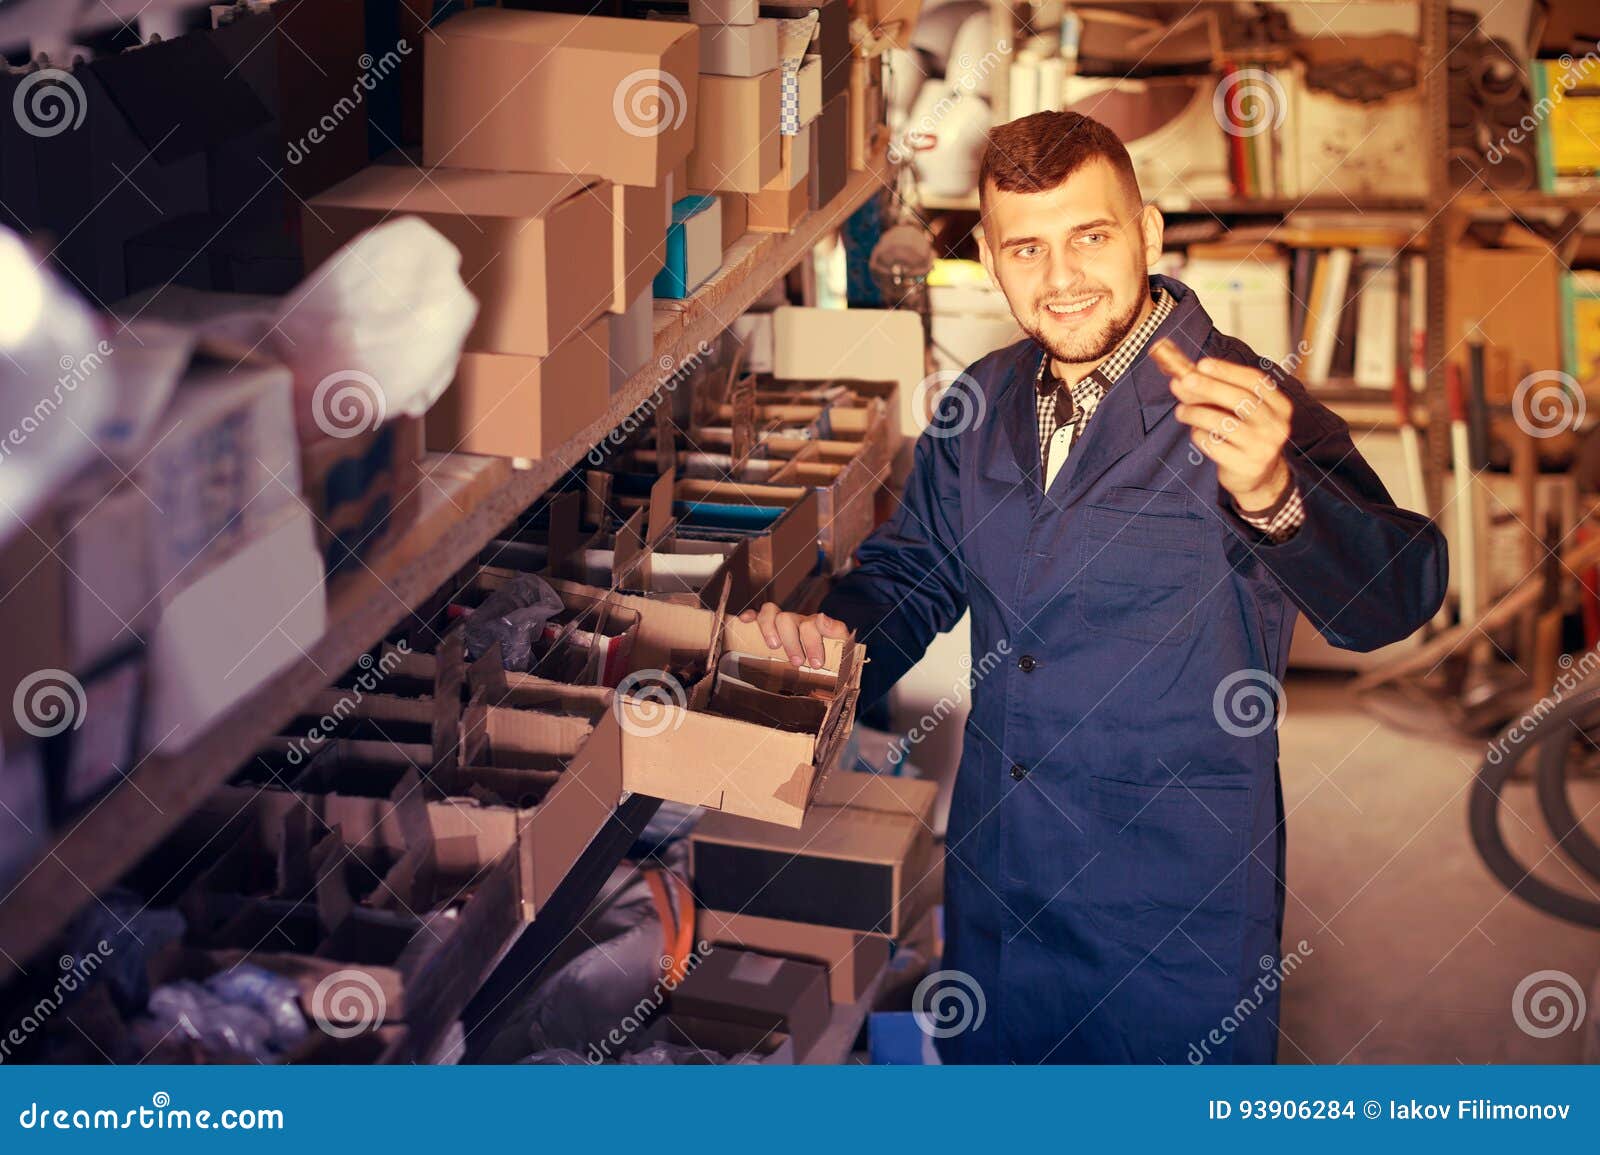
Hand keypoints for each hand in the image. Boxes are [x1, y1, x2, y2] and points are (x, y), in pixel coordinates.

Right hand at [737, 603, 850, 667]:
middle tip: (797, 662)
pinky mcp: (765, 627)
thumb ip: (836, 631)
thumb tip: (821, 617)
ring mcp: (779, 621)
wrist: (821, 659)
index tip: (815, 663)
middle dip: (791, 641)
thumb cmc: (827, 654)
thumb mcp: (840, 644)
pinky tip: (745, 622)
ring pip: (769, 612)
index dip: (812, 642)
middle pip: (787, 618)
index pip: (812, 623)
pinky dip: (749, 616)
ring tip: (773, 647)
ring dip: (769, 629)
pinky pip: (755, 614)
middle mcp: (795, 620)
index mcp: (814, 625)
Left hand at [1169, 357, 1291, 510]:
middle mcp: (1276, 425)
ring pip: (1223, 422)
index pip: (1255, 381)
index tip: (1202, 364)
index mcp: (1280, 406)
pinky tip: (1196, 432)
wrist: (1259, 478)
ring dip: (1196, 412)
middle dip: (1209, 387)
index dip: (1228, 371)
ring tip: (1181, 411)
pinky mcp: (1246, 466)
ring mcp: (1263, 447)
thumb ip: (1211, 395)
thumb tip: (1179, 381)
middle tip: (1185, 381)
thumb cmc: (1244, 436)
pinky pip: (1214, 444)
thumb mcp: (1236, 413)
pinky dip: (1199, 435)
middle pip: (1240, 399)